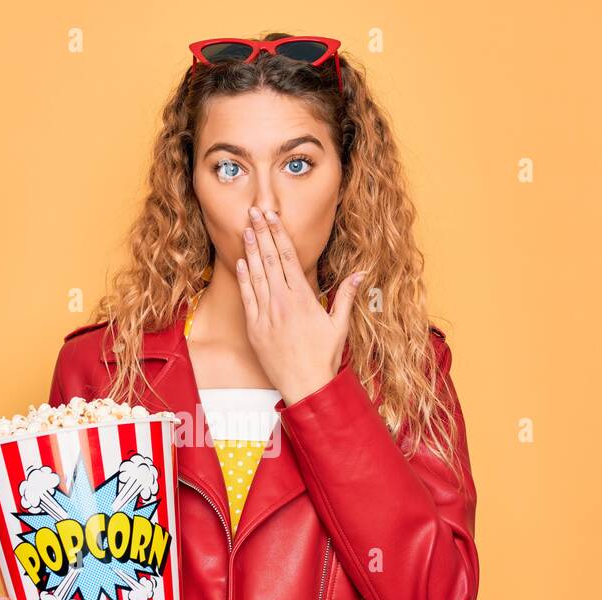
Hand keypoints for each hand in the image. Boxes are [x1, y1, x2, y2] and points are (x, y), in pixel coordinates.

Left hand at [235, 204, 365, 405]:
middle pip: (270, 259)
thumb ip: (346, 295)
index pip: (289, 257)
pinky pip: (247, 298)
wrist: (305, 385)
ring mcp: (266, 315)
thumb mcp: (340, 325)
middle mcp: (283, 302)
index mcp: (304, 298)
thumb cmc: (324, 357)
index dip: (278, 233)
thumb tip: (361, 272)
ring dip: (250, 250)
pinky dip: (243, 279)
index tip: (271, 216)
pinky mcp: (254, 328)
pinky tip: (240, 262)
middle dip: (261, 233)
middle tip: (253, 211)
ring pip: (256, 275)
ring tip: (245, 229)